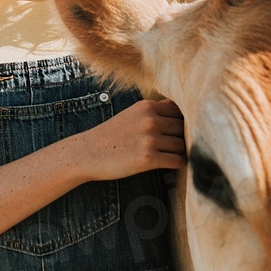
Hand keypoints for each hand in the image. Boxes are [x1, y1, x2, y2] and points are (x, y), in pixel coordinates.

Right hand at [71, 99, 185, 180]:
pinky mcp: (148, 159)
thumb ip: (154, 111)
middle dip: (181, 137)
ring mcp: (149, 139)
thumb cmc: (111, 135)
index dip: (180, 123)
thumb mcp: (132, 114)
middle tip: (175, 146)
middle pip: (182, 128)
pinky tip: (173, 164)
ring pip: (181, 145)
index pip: (178, 112)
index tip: (175, 132)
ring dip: (180, 152)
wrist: (88, 153)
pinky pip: (177, 161)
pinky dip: (179, 164)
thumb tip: (183, 114)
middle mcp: (150, 120)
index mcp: (146, 106)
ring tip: (171, 155)